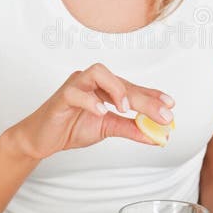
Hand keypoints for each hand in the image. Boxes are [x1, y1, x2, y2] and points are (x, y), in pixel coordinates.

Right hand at [9, 62, 174, 159]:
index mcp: (103, 88)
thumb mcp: (106, 129)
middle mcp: (91, 81)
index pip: (131, 87)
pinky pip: (75, 92)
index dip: (152, 94)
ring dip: (115, 88)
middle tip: (162, 114)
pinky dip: (89, 101)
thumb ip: (130, 129)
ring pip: (97, 72)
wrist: (41, 139)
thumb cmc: (70, 127)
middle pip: (121, 81)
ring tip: (125, 108)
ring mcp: (75, 85)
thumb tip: (157, 136)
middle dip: (144, 98)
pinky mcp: (60, 97)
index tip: (170, 104)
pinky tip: (100, 112)